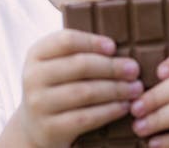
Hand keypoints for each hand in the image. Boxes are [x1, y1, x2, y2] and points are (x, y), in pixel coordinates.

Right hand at [0, 29, 143, 147]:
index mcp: (36, 54)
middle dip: (112, 67)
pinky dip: (109, 111)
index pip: (66, 40)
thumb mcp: (58, 64)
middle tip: (134, 69)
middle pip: (79, 66)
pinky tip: (124, 106)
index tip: (114, 46)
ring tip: (135, 88)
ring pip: (85, 92)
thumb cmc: (57, 87)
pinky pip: (86, 117)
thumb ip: (79, 51)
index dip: (92, 42)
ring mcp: (39, 104)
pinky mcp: (50, 128)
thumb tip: (118, 46)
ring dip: (116, 89)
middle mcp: (32, 77)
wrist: (35, 127)